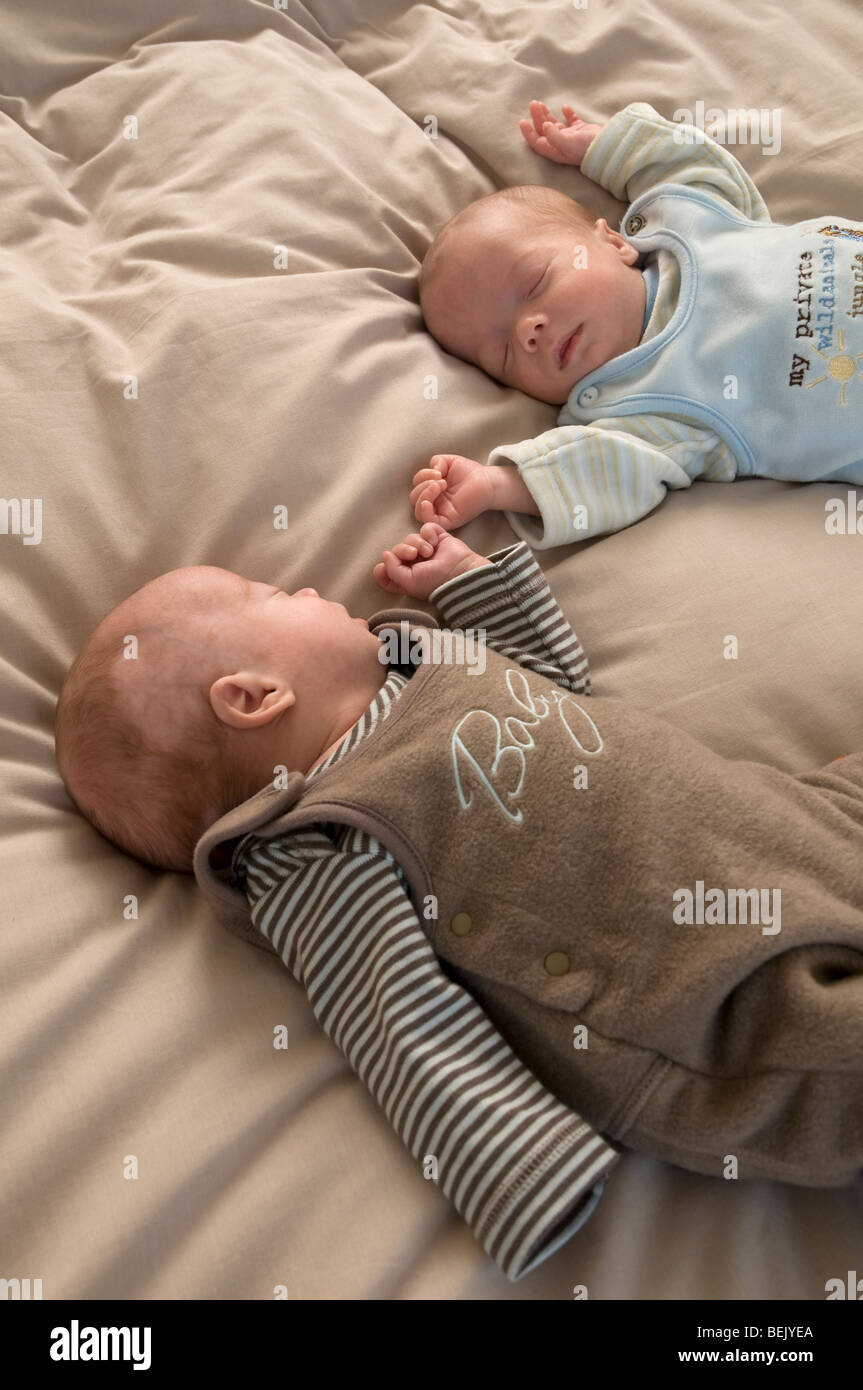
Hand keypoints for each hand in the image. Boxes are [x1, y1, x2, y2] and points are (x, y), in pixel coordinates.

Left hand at [373, 522, 489, 599]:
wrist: (460, 572)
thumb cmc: (435, 582)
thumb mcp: (408, 582)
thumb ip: (391, 570)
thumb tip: (386, 554)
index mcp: (406, 579)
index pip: (386, 573)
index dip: (382, 569)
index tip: (383, 567)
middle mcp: (415, 565)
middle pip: (396, 551)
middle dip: (402, 550)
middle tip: (413, 555)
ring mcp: (426, 550)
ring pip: (410, 539)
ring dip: (417, 543)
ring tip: (429, 552)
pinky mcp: (437, 538)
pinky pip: (425, 528)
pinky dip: (428, 533)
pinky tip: (435, 542)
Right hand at [409, 454, 493, 530]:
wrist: (487, 481)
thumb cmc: (470, 473)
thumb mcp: (449, 462)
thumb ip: (436, 462)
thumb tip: (431, 470)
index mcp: (432, 489)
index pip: (416, 486)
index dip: (422, 476)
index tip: (439, 471)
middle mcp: (434, 501)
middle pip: (414, 499)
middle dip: (423, 486)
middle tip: (441, 480)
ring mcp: (440, 512)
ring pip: (418, 511)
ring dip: (424, 496)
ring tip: (440, 485)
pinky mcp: (448, 520)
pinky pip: (428, 521)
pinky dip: (424, 511)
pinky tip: (429, 501)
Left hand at [519, 101, 601, 165]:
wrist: (607, 147)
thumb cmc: (586, 149)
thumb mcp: (568, 144)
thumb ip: (554, 135)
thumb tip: (544, 125)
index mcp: (555, 150)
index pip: (537, 142)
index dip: (528, 133)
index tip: (522, 121)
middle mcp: (561, 144)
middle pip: (544, 130)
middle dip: (537, 117)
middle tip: (533, 103)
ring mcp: (571, 137)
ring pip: (554, 124)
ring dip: (546, 115)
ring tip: (540, 103)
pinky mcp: (581, 130)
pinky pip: (571, 120)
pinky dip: (567, 113)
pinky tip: (564, 107)